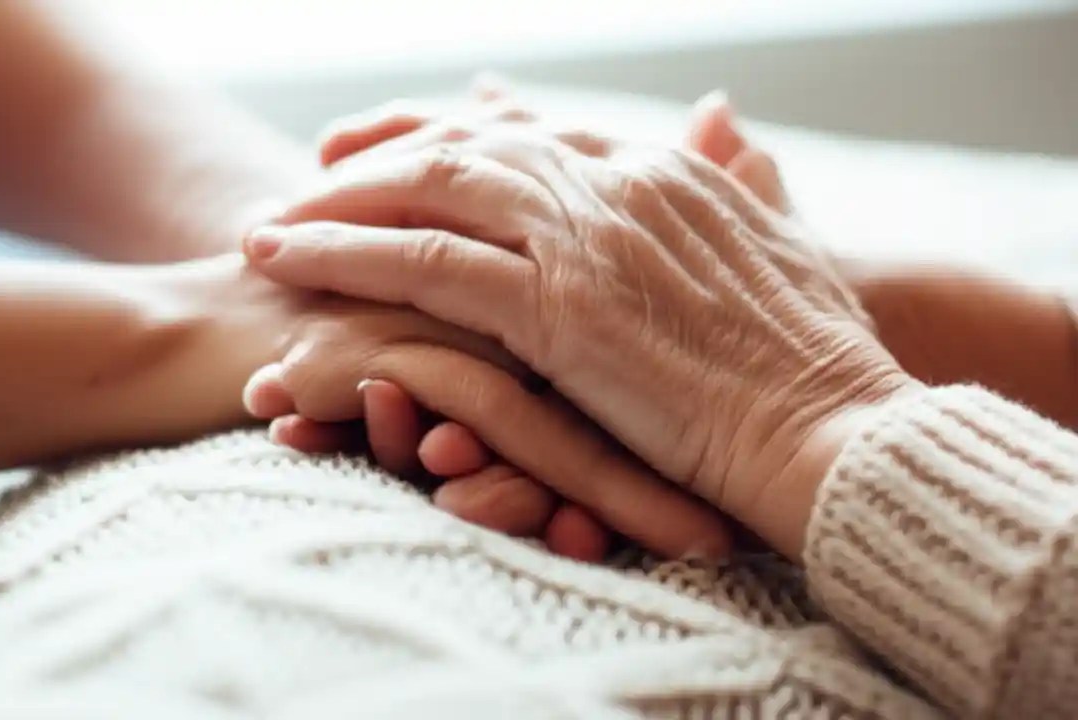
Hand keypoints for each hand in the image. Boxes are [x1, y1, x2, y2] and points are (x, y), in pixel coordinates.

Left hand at [243, 100, 916, 559]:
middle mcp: (616, 185)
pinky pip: (424, 266)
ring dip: (338, 202)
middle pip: (467, 148)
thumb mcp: (785, 246)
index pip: (533, 131)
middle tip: (313, 171)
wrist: (844, 430)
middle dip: (381, 156)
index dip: (453, 133)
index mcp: (666, 171)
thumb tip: (728, 123)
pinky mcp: (559, 308)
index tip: (399, 145)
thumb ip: (740, 179)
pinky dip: (345, 255)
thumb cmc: (821, 364)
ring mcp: (585, 239)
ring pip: (429, 193)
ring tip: (270, 223)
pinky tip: (284, 258)